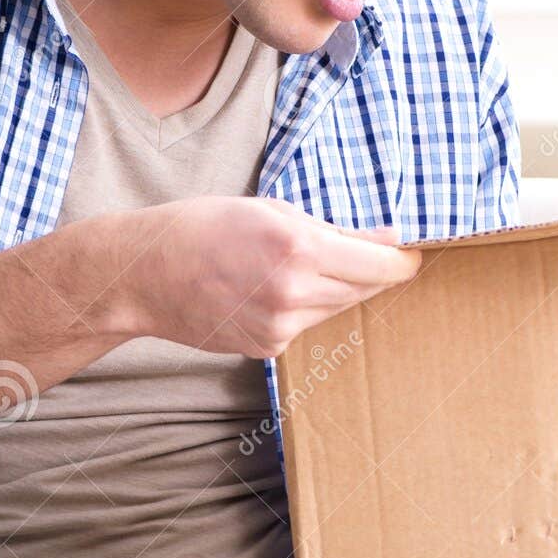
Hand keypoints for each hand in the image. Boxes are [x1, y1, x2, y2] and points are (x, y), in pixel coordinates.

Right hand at [118, 196, 419, 357]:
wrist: (146, 275)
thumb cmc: (203, 227)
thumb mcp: (271, 210)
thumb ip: (335, 230)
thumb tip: (390, 241)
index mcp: (298, 247)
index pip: (380, 267)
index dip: (403, 262)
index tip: (411, 256)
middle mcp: (293, 291)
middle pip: (363, 289)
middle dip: (370, 272)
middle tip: (367, 254)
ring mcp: (281, 326)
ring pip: (336, 308)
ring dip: (335, 288)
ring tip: (297, 264)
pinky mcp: (268, 347)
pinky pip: (306, 324)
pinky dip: (303, 307)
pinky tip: (269, 289)